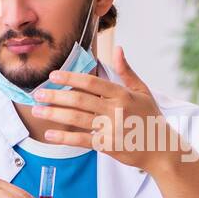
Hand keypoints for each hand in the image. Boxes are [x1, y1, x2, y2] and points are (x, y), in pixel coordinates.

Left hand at [32, 46, 190, 173]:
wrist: (162, 149)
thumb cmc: (151, 118)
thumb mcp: (143, 91)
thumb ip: (127, 71)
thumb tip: (118, 49)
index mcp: (122, 94)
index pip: (91, 82)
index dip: (70, 78)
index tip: (53, 76)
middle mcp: (116, 110)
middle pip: (79, 100)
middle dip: (55, 96)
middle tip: (37, 94)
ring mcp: (111, 129)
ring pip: (76, 119)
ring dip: (54, 114)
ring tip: (37, 111)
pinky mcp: (108, 146)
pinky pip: (81, 140)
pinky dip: (64, 137)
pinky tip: (49, 134)